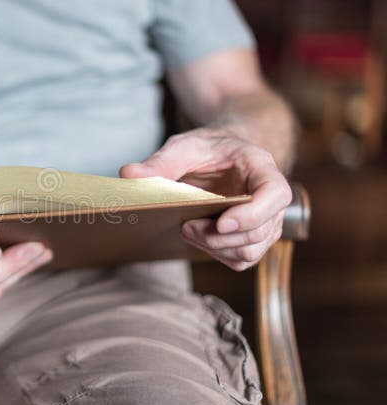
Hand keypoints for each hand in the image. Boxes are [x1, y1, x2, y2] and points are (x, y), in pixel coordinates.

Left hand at [119, 128, 291, 270]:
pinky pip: (242, 259)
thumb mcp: (183, 146)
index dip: (253, 213)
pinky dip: (218, 254)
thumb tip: (128, 175)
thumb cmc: (207, 148)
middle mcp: (270, 198)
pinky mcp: (252, 237)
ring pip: (252, 250)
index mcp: (261, 167)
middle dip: (221, 236)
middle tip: (187, 226)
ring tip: (188, 229)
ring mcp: (265, 220)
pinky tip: (197, 237)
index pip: (276, 193)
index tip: (222, 222)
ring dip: (217, 248)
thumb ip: (159, 162)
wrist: (220, 154)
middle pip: (261, 230)